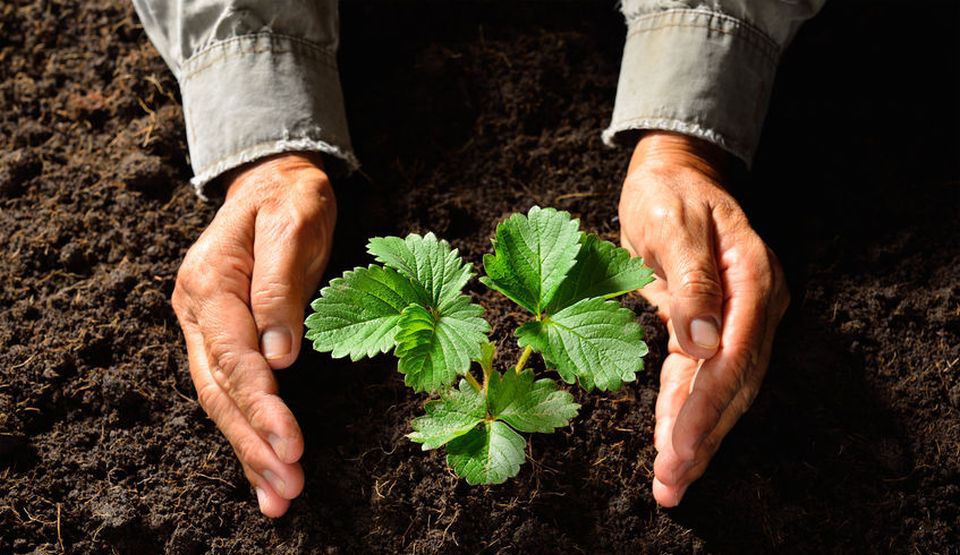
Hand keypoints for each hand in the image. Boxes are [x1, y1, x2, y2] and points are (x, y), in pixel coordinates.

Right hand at [172, 153, 335, 516]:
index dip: (261, 402)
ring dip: (250, 450)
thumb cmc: (290, 199)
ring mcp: (206, 330)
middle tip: (288, 487)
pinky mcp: (224, 341)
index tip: (290, 442)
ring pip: (221, 401)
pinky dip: (249, 433)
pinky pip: (232, 394)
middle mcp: (197, 312)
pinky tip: (266, 471)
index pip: (233, 355)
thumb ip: (280, 287)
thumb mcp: (292, 225)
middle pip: (220, 390)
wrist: (275, 181)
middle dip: (254, 442)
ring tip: (278, 497)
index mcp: (209, 282)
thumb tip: (279, 355)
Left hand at [619, 132, 789, 506]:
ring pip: (721, 389)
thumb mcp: (672, 224)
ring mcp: (740, 319)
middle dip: (703, 436)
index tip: (680, 444)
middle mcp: (755, 305)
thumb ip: (690, 282)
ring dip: (697, 436)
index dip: (708, 405)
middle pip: (734, 383)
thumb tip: (702, 344)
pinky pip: (700, 377)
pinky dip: (685, 412)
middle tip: (673, 481)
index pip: (736, 355)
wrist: (674, 173)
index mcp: (752, 277)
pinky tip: (671, 445)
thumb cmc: (669, 192)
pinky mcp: (715, 328)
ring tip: (672, 482)